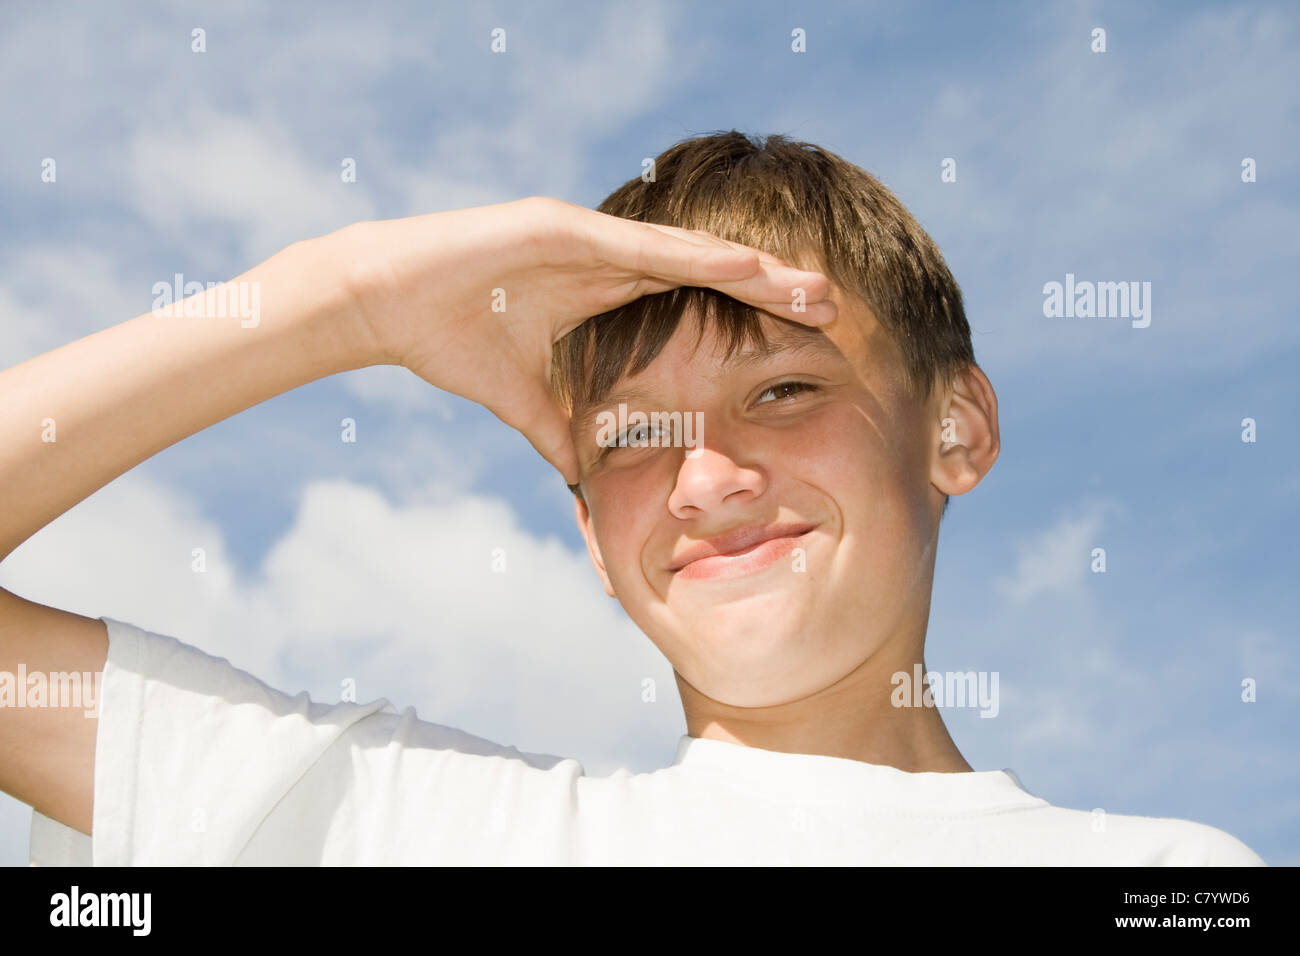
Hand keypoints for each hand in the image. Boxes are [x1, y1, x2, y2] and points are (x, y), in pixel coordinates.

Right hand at [337, 196, 837, 483]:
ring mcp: (586, 237)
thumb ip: (561, 432)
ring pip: (686, 253)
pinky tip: (743, 265)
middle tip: (832, 306)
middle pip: (706, 271)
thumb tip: (587, 479)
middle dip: (770, 288)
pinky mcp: (561, 229)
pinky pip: (640, 247)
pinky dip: (693, 256)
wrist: (385, 301)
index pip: (693, 300)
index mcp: (602, 288)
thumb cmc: (450, 339)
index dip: (747, 313)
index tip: (801, 335)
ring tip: (808, 285)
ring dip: (750, 269)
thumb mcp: (524, 401)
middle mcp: (605, 256)